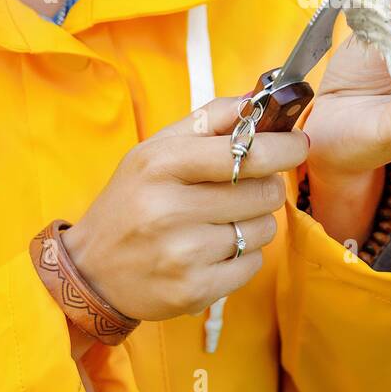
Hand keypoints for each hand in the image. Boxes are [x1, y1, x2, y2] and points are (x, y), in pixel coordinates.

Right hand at [62, 98, 307, 337]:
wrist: (91, 269)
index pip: (246, 152)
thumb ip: (209, 120)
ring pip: (263, 229)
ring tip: (222, 221)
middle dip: (266, 186)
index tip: (298, 143)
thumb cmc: (133, 199)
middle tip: (247, 187)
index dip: (284, 147)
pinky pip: (253, 264)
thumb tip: (258, 101)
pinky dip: (244, 255)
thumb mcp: (155, 149)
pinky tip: (215, 250)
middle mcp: (170, 209)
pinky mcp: (194, 290)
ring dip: (255, 222)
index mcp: (162, 164)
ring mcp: (183, 254)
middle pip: (263, 192)